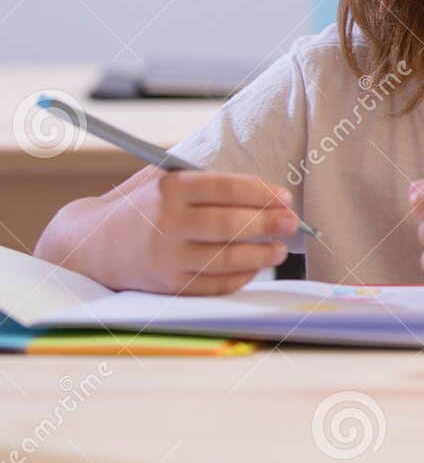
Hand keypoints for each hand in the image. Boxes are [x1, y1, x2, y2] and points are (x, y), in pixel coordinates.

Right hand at [103, 169, 295, 293]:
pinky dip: (240, 277)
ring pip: (226, 258)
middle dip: (268, 224)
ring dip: (261, 254)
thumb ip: (204, 179)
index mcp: (169, 189)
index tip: (285, 198)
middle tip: (292, 222)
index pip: (226, 188)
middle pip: (230, 225)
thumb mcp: (162, 178)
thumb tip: (265, 191)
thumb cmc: (141, 206)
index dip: (262, 193)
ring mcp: (167, 256)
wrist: (91, 244)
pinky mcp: (168, 284)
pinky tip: (256, 267)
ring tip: (280, 248)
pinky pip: (214, 285)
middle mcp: (167, 222)